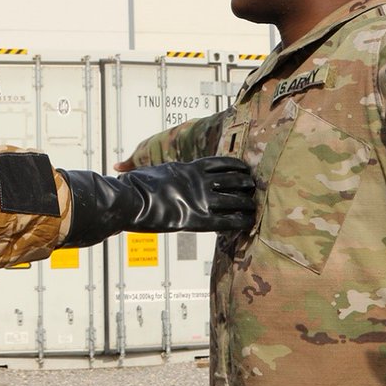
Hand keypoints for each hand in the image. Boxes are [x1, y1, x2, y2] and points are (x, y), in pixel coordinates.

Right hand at [59, 156, 256, 246]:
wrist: (129, 200)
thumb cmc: (135, 186)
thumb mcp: (157, 171)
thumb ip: (168, 173)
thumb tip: (162, 171)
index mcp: (189, 167)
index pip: (221, 163)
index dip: (236, 166)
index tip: (245, 169)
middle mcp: (200, 181)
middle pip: (234, 179)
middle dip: (247, 184)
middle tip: (255, 189)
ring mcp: (201, 199)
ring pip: (236, 199)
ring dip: (249, 202)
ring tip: (256, 206)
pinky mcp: (199, 218)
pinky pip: (228, 220)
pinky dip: (242, 220)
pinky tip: (250, 222)